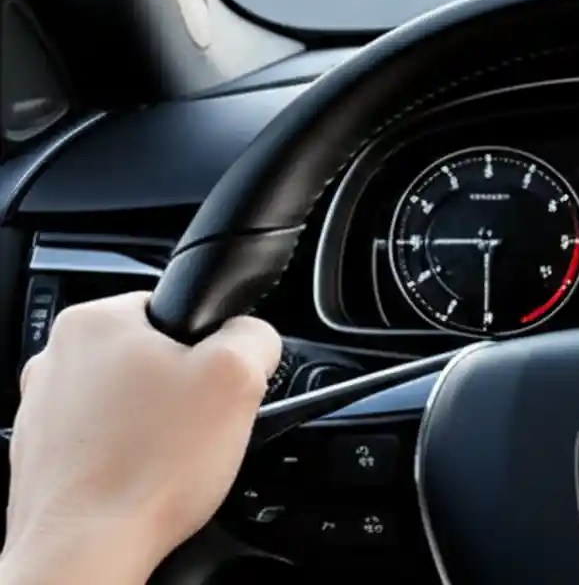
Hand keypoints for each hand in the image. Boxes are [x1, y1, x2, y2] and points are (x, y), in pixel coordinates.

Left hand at [1, 292, 280, 583]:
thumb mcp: (237, 377)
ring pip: (127, 402)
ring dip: (154, 425)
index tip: (214, 385)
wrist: (86, 550)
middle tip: (198, 426)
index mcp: (95, 321)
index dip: (210, 348)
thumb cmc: (148, 469)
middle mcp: (56, 358)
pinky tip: (142, 477)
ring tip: (168, 458)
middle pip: (151, 357)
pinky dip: (127, 455)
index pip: (174, 309)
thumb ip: (255, 337)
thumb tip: (253, 337)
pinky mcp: (41, 453)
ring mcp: (42, 409)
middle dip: (182, 389)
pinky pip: (104, 440)